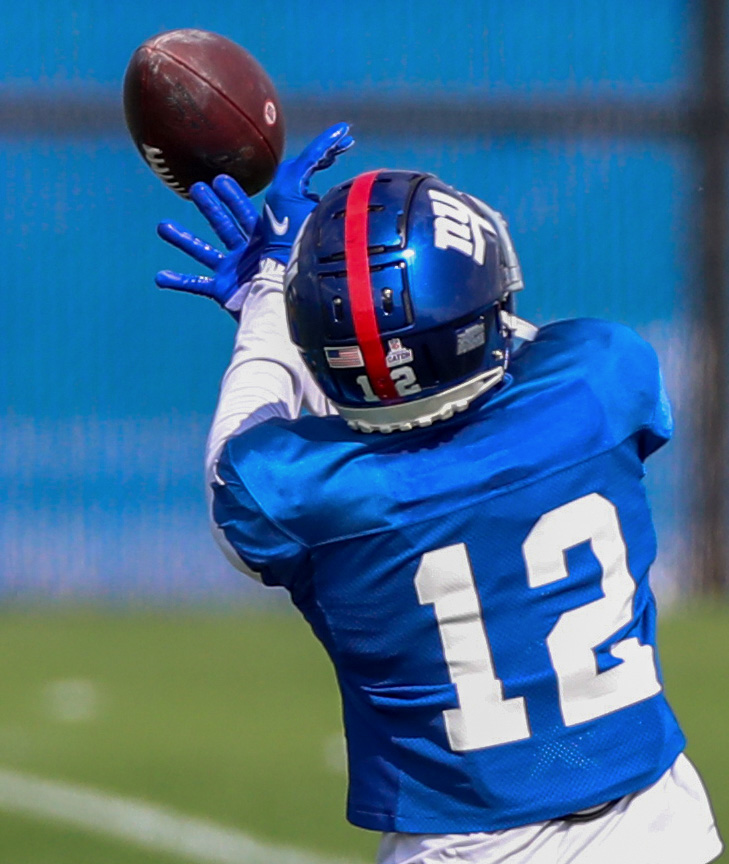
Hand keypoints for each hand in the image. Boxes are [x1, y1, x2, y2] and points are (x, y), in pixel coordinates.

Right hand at [155, 122, 353, 316]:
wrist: (281, 290)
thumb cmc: (290, 246)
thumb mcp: (297, 197)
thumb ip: (311, 167)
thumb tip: (338, 132)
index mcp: (264, 236)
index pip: (247, 211)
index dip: (235, 196)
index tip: (221, 179)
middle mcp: (248, 253)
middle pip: (224, 225)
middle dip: (210, 207)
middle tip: (196, 189)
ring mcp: (234, 272)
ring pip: (203, 251)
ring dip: (184, 240)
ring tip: (162, 226)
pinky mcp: (223, 292)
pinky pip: (196, 285)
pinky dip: (179, 282)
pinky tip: (160, 278)